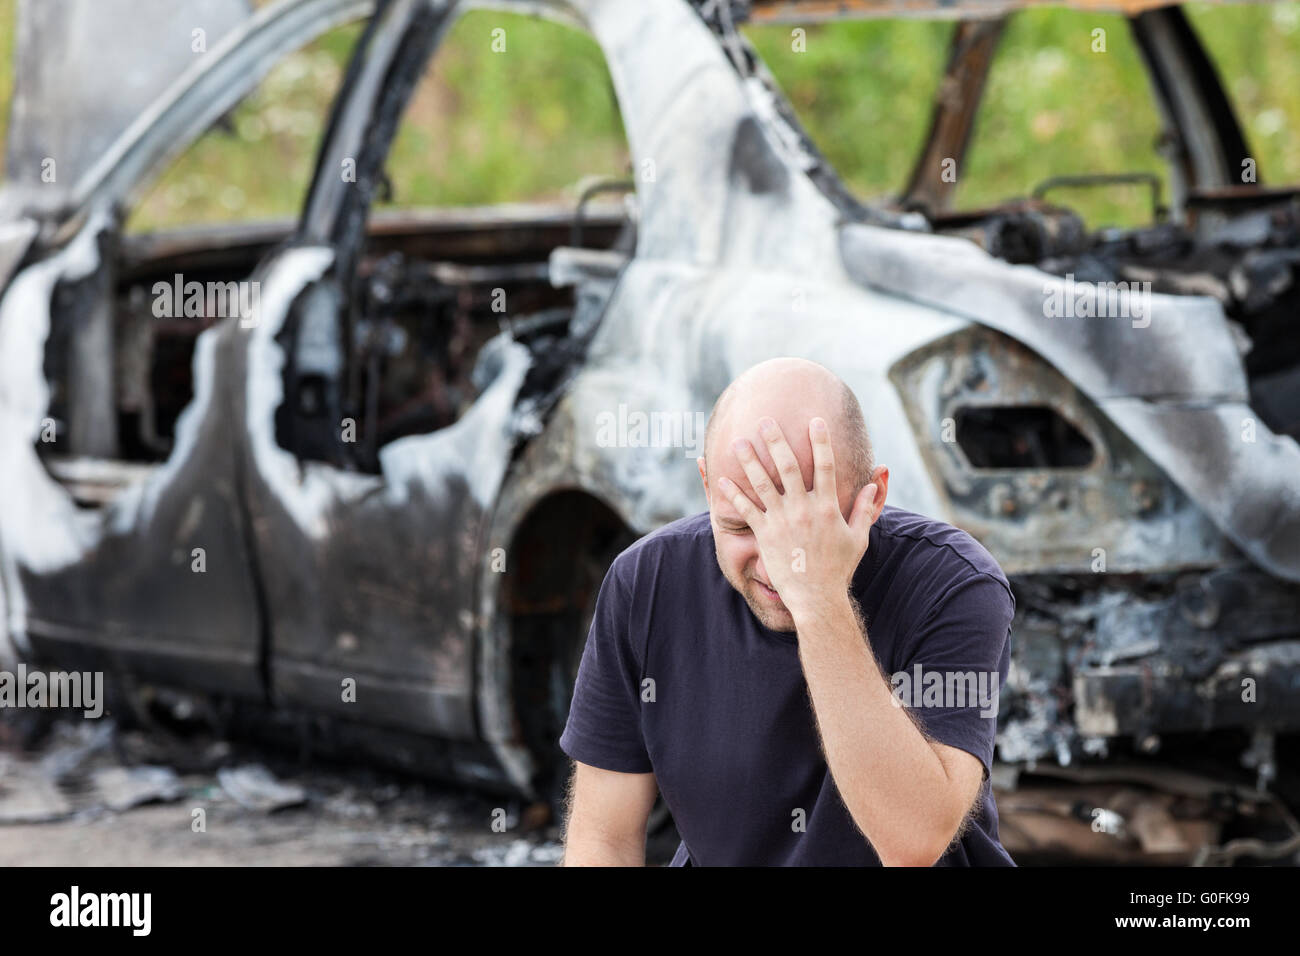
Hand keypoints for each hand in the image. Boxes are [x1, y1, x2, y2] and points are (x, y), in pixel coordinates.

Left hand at [716, 416, 878, 620]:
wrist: (817, 598)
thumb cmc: (838, 569)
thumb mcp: (858, 538)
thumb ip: (864, 508)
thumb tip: (874, 483)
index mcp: (827, 506)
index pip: (825, 465)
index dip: (821, 441)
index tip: (815, 420)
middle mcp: (804, 509)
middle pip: (788, 466)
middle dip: (776, 440)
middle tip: (765, 421)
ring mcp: (783, 520)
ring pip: (763, 483)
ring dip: (750, 460)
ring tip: (738, 442)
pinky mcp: (766, 535)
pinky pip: (747, 509)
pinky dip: (734, 494)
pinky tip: (723, 479)